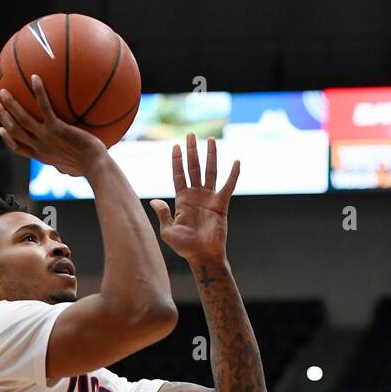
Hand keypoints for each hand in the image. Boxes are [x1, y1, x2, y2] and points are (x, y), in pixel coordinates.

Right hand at [0, 75, 106, 175]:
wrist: (95, 166)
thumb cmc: (90, 167)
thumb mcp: (73, 167)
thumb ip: (67, 161)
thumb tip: (71, 162)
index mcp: (42, 155)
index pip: (19, 148)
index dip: (8, 139)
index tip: (2, 129)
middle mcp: (40, 146)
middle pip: (14, 131)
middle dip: (3, 117)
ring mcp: (47, 137)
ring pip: (22, 119)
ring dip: (11, 104)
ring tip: (4, 91)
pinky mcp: (57, 128)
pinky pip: (45, 106)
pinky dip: (38, 92)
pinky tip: (35, 77)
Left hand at [150, 133, 239, 263]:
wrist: (202, 256)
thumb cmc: (184, 247)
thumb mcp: (168, 231)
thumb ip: (162, 214)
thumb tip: (154, 201)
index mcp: (182, 200)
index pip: (178, 175)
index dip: (177, 161)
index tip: (176, 146)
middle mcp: (196, 195)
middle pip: (193, 168)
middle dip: (192, 151)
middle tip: (191, 134)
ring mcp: (209, 198)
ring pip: (210, 172)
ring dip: (210, 156)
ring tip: (211, 139)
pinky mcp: (221, 204)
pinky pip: (228, 186)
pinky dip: (233, 175)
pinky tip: (236, 162)